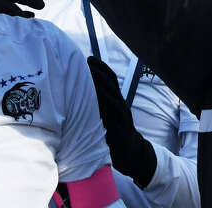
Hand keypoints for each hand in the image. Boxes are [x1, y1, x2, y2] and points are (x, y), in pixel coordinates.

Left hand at [87, 56, 155, 186]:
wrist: (131, 152)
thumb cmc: (114, 133)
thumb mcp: (107, 116)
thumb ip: (99, 106)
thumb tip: (81, 95)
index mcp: (116, 101)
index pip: (110, 80)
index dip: (101, 68)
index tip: (89, 58)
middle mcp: (120, 104)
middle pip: (111, 83)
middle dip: (100, 71)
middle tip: (88, 61)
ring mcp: (122, 114)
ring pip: (113, 95)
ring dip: (101, 84)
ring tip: (90, 75)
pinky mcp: (122, 126)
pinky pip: (114, 113)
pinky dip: (106, 104)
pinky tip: (97, 99)